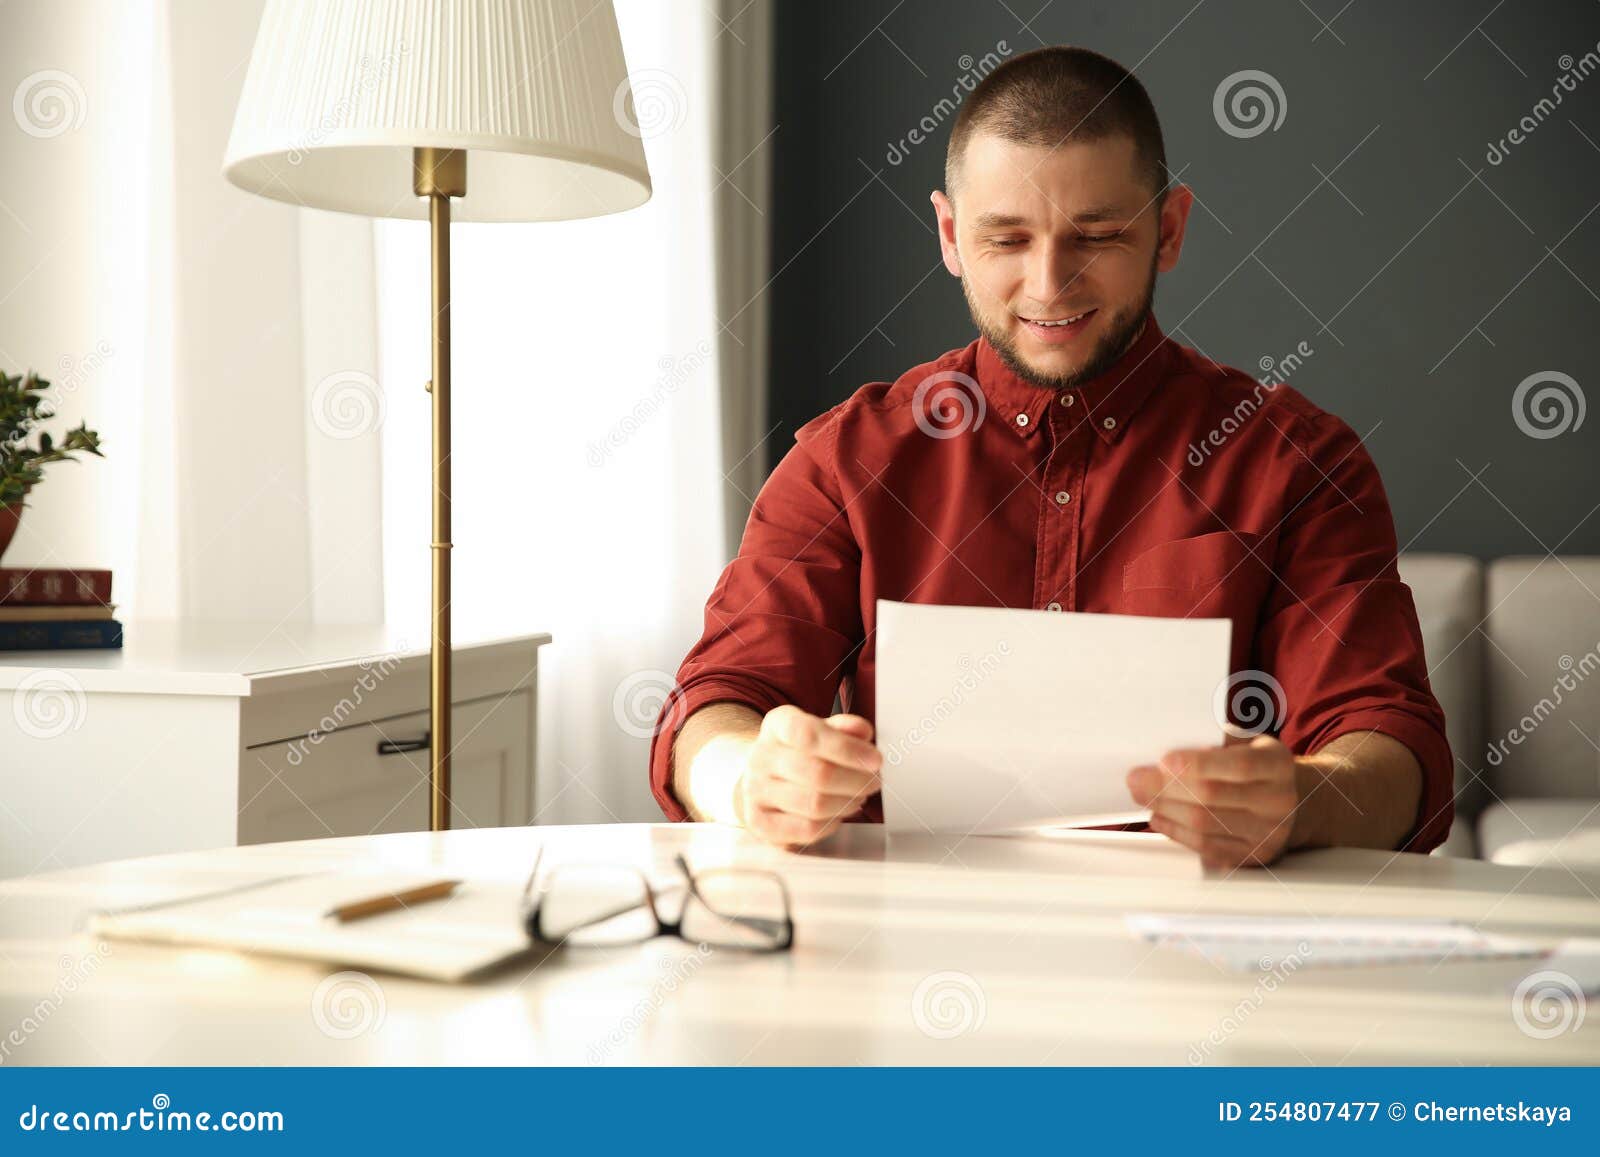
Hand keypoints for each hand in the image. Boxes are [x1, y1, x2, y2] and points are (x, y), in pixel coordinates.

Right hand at [736, 706, 882, 848]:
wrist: (761, 777)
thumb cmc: (798, 753)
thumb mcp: (821, 730)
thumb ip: (844, 728)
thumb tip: (862, 732)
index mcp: (777, 726)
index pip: (808, 733)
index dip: (847, 748)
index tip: (875, 759)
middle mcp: (761, 757)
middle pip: (818, 773)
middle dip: (857, 780)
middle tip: (874, 781)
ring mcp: (756, 791)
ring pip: (815, 804)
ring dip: (848, 802)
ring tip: (858, 796)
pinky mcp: (760, 823)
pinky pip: (807, 829)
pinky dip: (831, 823)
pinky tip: (837, 814)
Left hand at [1126, 737, 1299, 868]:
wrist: (1295, 803)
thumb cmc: (1258, 767)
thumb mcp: (1251, 743)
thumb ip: (1220, 741)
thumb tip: (1170, 740)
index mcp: (1278, 764)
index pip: (1240, 765)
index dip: (1199, 763)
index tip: (1164, 760)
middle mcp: (1278, 801)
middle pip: (1213, 796)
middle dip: (1165, 787)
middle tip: (1135, 779)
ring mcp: (1268, 833)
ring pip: (1205, 824)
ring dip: (1166, 809)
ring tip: (1141, 795)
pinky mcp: (1253, 856)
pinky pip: (1207, 847)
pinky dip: (1177, 832)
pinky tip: (1159, 817)